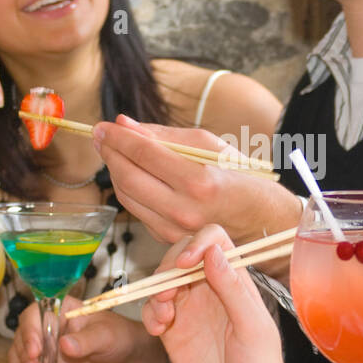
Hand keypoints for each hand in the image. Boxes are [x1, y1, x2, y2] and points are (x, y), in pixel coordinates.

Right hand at [5, 297, 168, 362]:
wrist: (127, 359)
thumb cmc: (118, 336)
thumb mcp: (105, 335)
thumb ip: (86, 340)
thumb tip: (65, 344)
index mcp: (60, 309)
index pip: (36, 314)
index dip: (31, 330)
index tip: (36, 349)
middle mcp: (48, 326)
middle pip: (24, 335)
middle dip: (24, 353)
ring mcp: (45, 346)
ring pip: (21, 353)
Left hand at [92, 115, 301, 246]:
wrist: (261, 219)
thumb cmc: (240, 176)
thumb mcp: (210, 146)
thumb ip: (164, 135)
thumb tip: (125, 123)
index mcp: (200, 181)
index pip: (144, 154)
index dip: (118, 137)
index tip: (103, 125)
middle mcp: (185, 210)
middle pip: (128, 178)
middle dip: (109, 153)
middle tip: (100, 134)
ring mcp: (176, 230)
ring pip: (127, 197)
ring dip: (114, 171)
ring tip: (113, 150)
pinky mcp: (169, 239)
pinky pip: (138, 210)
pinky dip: (129, 189)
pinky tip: (130, 172)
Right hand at [141, 226, 290, 362]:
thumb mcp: (252, 328)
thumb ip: (232, 289)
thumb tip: (213, 252)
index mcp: (236, 282)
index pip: (214, 241)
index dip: (196, 243)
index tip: (185, 264)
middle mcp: (211, 290)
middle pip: (181, 255)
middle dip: (168, 268)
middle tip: (168, 294)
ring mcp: (191, 310)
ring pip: (163, 280)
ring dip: (155, 292)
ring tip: (165, 318)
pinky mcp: (174, 332)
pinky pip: (153, 310)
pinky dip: (149, 314)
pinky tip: (158, 330)